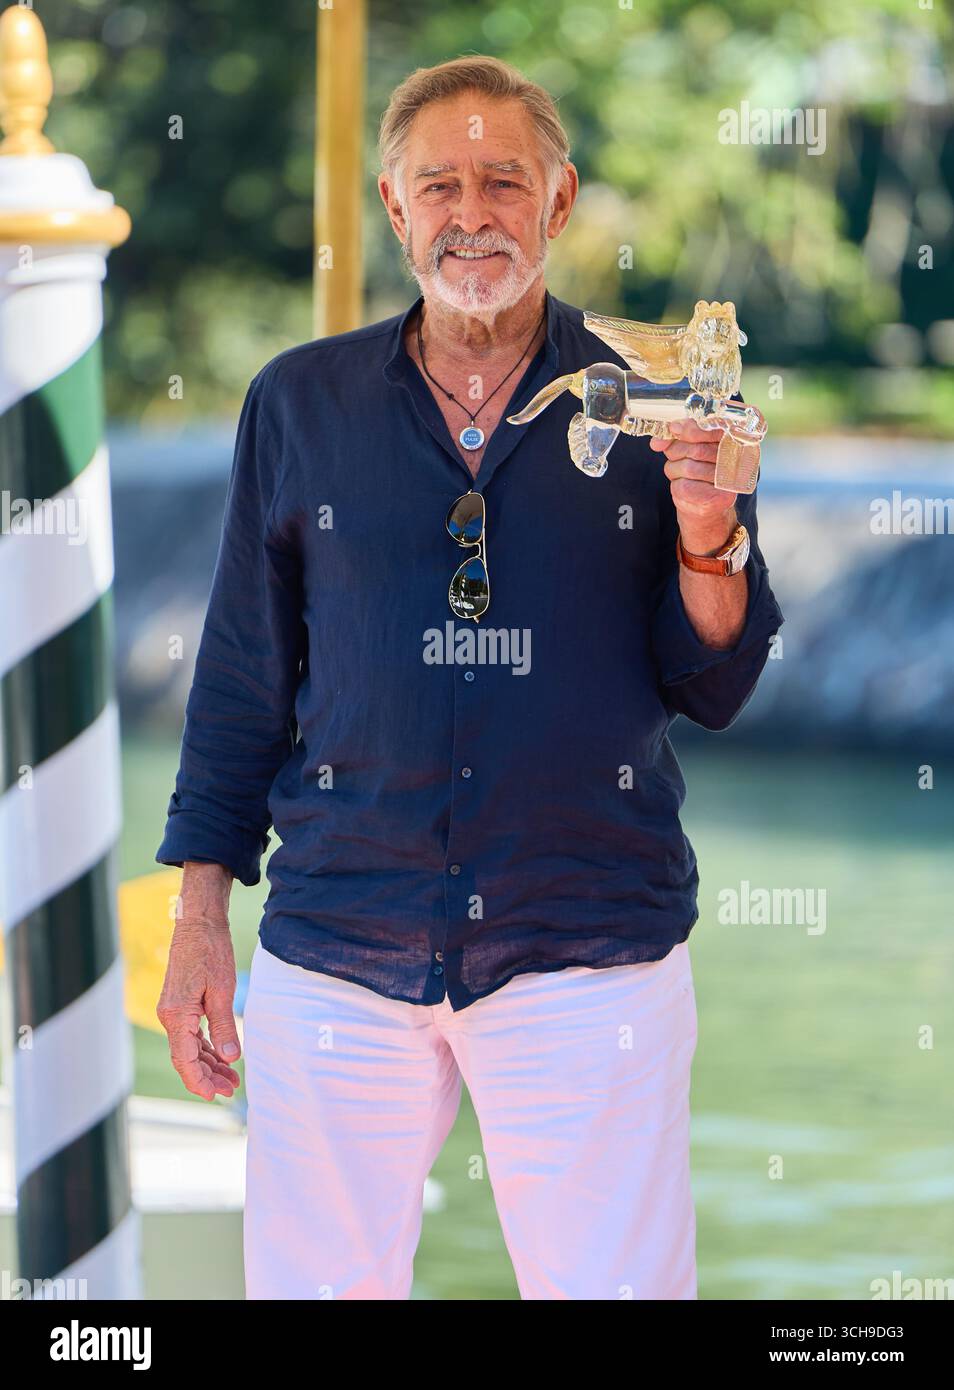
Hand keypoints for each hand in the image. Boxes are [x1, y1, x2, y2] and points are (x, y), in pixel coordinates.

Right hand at [157, 911, 241, 1100]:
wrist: (199, 922)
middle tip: (232, 1089)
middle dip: (208, 1076)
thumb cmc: (210, 951)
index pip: (184, 1060)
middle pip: (186, 1057)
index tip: (215, 1096)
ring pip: (190, 1047)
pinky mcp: (181, 1004)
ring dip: (209, 1064)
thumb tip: (231, 1059)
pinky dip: (207, 1047)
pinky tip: (223, 1056)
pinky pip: (192, 1033)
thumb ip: (224, 1026)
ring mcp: (174, 1010)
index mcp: (176, 1015)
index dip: (199, 1082)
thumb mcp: (222, 990)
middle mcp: (170, 1016)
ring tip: (232, 1078)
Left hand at [650, 419, 737, 553]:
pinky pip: (684, 485)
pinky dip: (677, 485)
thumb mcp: (687, 451)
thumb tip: (657, 441)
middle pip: (696, 449)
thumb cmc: (697, 475)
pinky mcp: (720, 497)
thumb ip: (677, 440)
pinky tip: (686, 487)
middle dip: (677, 452)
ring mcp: (729, 479)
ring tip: (682, 475)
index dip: (689, 429)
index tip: (674, 429)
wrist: (706, 509)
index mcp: (732, 442)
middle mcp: (736, 459)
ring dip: (675, 471)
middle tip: (677, 458)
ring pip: (687, 467)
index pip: (712, 430)